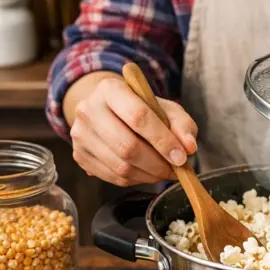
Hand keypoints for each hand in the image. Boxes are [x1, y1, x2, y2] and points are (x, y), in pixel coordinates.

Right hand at [70, 76, 197, 186]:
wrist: (109, 111)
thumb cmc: (142, 109)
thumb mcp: (166, 109)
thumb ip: (182, 125)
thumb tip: (189, 147)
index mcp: (110, 89)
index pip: (138, 116)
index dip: (162, 140)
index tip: (181, 157)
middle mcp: (88, 109)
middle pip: (127, 146)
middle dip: (158, 163)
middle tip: (176, 169)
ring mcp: (80, 134)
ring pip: (121, 166)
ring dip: (150, 175)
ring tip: (164, 171)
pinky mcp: (80, 155)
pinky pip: (113, 177)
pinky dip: (137, 180)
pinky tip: (148, 172)